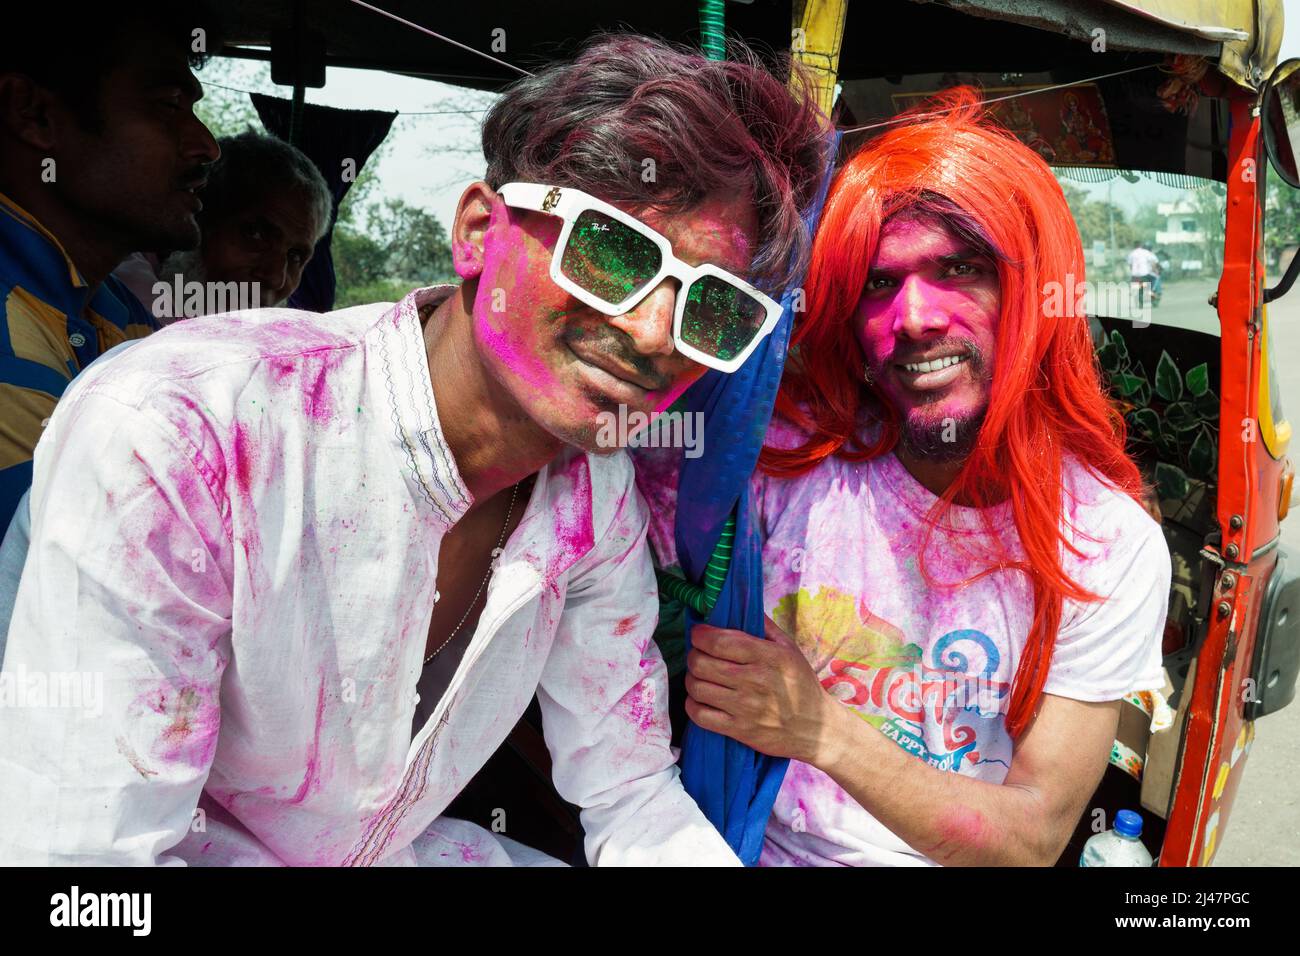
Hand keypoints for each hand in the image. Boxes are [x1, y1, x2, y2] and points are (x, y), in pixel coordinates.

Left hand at [684, 615, 840, 764]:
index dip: (700, 635)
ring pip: (696, 688)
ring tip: (701, 676)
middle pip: (701, 663)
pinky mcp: (739, 730)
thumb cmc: (802, 685)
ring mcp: (745, 707)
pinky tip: (701, 699)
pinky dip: (693, 705)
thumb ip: (765, 626)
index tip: (699, 634)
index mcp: (768, 656)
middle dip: (694, 655)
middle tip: (699, 655)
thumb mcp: (790, 649)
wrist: (817, 729)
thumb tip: (741, 603)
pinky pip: (700, 715)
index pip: (719, 641)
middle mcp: (754, 681)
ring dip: (692, 679)